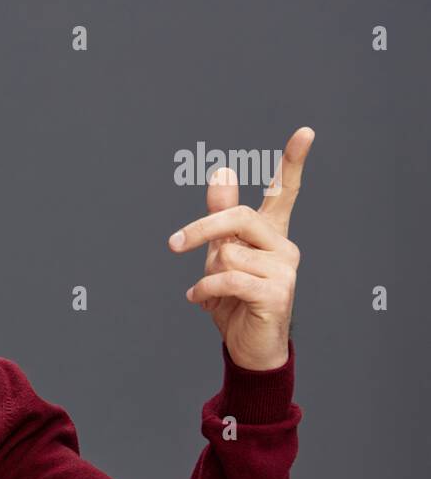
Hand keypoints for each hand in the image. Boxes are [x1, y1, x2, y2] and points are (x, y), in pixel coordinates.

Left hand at [167, 126, 314, 370]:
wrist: (247, 346)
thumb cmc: (233, 298)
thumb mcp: (220, 252)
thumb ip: (220, 213)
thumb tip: (224, 170)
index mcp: (271, 233)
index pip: (285, 192)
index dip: (293, 163)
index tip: (306, 132)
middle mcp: (283, 246)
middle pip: (240, 217)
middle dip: (201, 230)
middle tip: (173, 244)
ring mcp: (284, 269)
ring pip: (228, 253)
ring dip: (206, 274)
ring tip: (212, 292)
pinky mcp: (277, 293)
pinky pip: (228, 278)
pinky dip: (205, 291)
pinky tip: (201, 301)